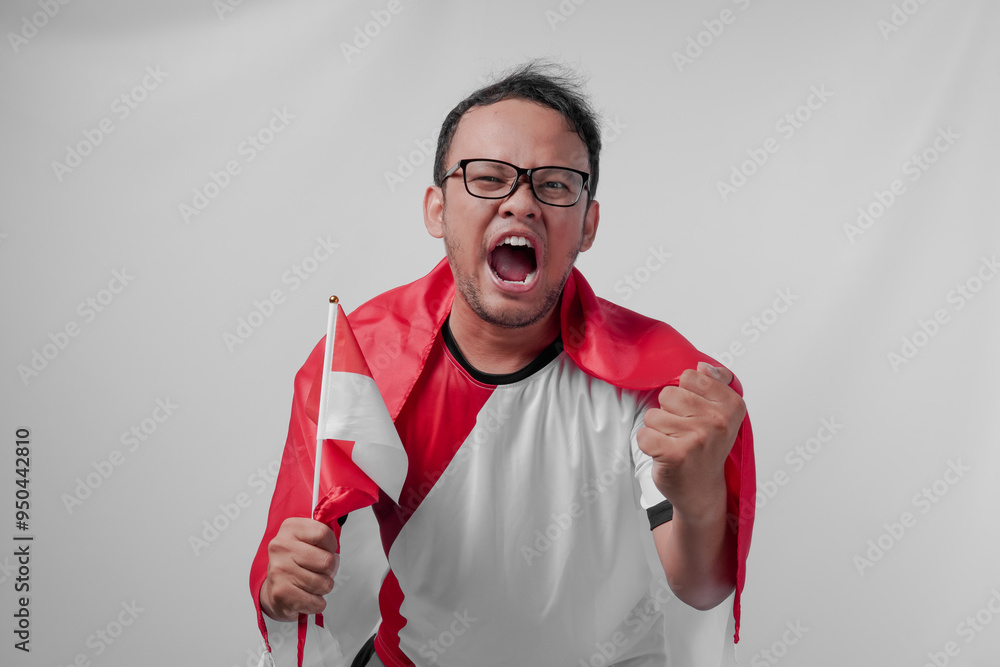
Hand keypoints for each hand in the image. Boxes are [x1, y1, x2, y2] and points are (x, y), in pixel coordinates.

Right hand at [259, 517, 339, 620]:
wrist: (273, 590)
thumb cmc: (295, 564)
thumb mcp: (306, 540)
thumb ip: (323, 537)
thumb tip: (336, 552)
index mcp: (290, 528)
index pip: (324, 533)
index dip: (331, 546)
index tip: (325, 551)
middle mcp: (281, 547)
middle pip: (327, 561)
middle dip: (329, 571)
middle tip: (318, 572)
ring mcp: (279, 570)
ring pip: (324, 583)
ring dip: (322, 588)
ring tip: (311, 584)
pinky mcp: (281, 592)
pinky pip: (315, 602)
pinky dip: (316, 603)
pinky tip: (306, 596)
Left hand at [637, 362, 745, 522]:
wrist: (702, 491)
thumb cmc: (707, 447)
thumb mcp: (722, 412)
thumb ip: (715, 383)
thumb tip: (702, 365)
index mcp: (732, 404)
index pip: (689, 376)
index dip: (686, 394)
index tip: (697, 414)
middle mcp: (718, 421)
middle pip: (667, 394)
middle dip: (668, 412)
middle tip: (684, 432)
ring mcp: (697, 438)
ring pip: (652, 415)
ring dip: (658, 430)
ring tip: (675, 444)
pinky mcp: (676, 455)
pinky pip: (643, 434)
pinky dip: (648, 444)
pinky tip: (664, 454)